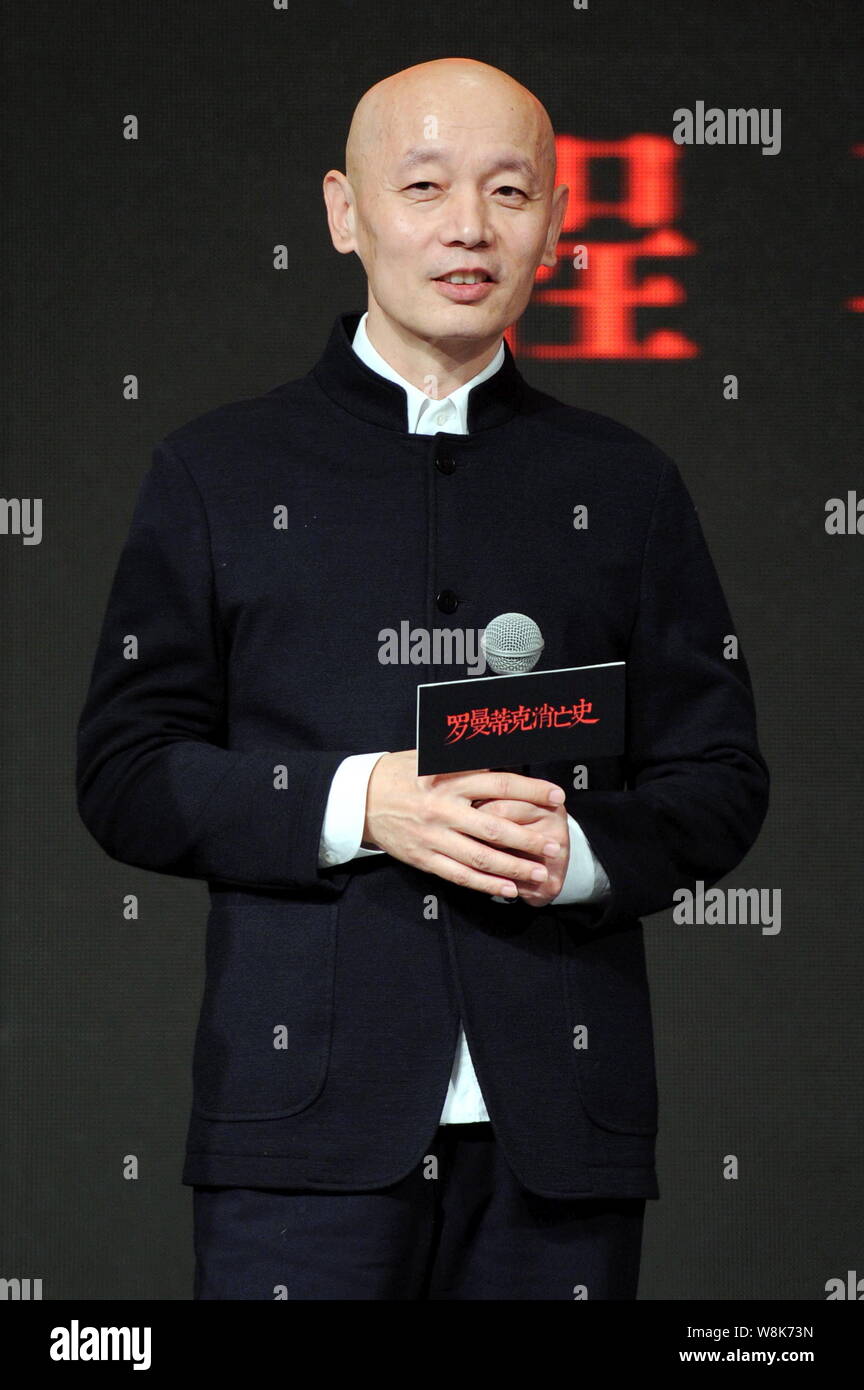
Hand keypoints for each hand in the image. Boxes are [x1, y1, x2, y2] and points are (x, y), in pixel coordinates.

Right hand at [362, 749, 566, 898]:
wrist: (360, 798)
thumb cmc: (402, 773)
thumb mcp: (432, 756)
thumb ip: (467, 761)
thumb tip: (503, 758)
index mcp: (448, 779)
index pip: (500, 785)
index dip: (532, 791)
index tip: (557, 797)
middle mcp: (443, 809)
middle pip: (495, 827)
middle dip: (528, 839)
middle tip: (553, 846)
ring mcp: (433, 836)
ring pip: (480, 857)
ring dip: (513, 868)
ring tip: (540, 874)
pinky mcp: (423, 858)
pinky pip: (459, 875)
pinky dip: (486, 885)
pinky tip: (508, 890)